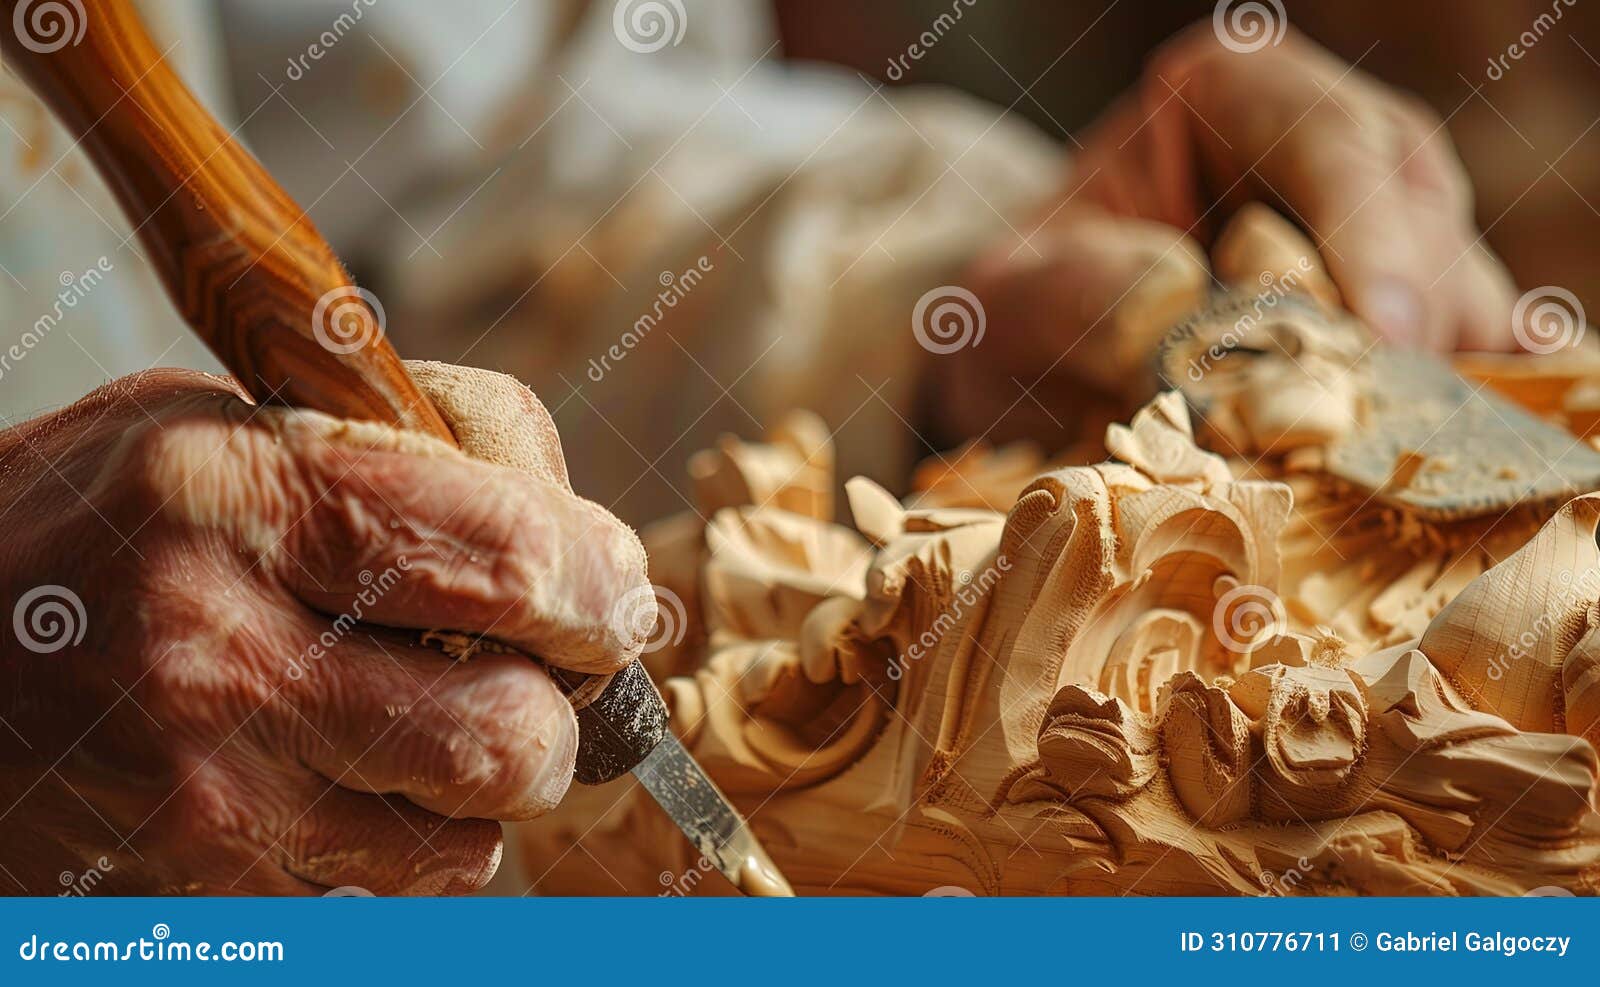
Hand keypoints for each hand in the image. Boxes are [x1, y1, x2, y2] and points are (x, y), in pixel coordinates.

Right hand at [0, 365, 648, 894]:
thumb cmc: (102, 522)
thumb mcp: (233, 424)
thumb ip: (414, 455)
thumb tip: (589, 551)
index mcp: (236, 487)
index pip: (508, 551)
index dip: (597, 583)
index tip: (606, 591)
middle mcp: (212, 642)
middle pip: (510, 727)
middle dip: (567, 706)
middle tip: (548, 672)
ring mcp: (200, 784)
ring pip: (469, 835)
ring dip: (489, 783)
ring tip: (438, 718)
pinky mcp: (195, 880)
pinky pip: (391, 888)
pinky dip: (413, 839)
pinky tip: (356, 775)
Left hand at [939, 25, 1518, 441]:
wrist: (1029, 365)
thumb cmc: (1022, 312)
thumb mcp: (1007, 301)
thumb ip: (1068, 293)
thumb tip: (1174, 292)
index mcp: (1230, 92)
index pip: (1325, 137)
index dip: (1367, 229)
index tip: (1379, 327)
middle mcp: (1323, 144)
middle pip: (1415, 204)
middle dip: (1415, 307)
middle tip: (1396, 407)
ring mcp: (1374, 228)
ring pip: (1456, 278)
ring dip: (1442, 365)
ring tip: (1408, 447)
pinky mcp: (1397, 315)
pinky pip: (1463, 346)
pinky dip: (1468, 393)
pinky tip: (1474, 437)